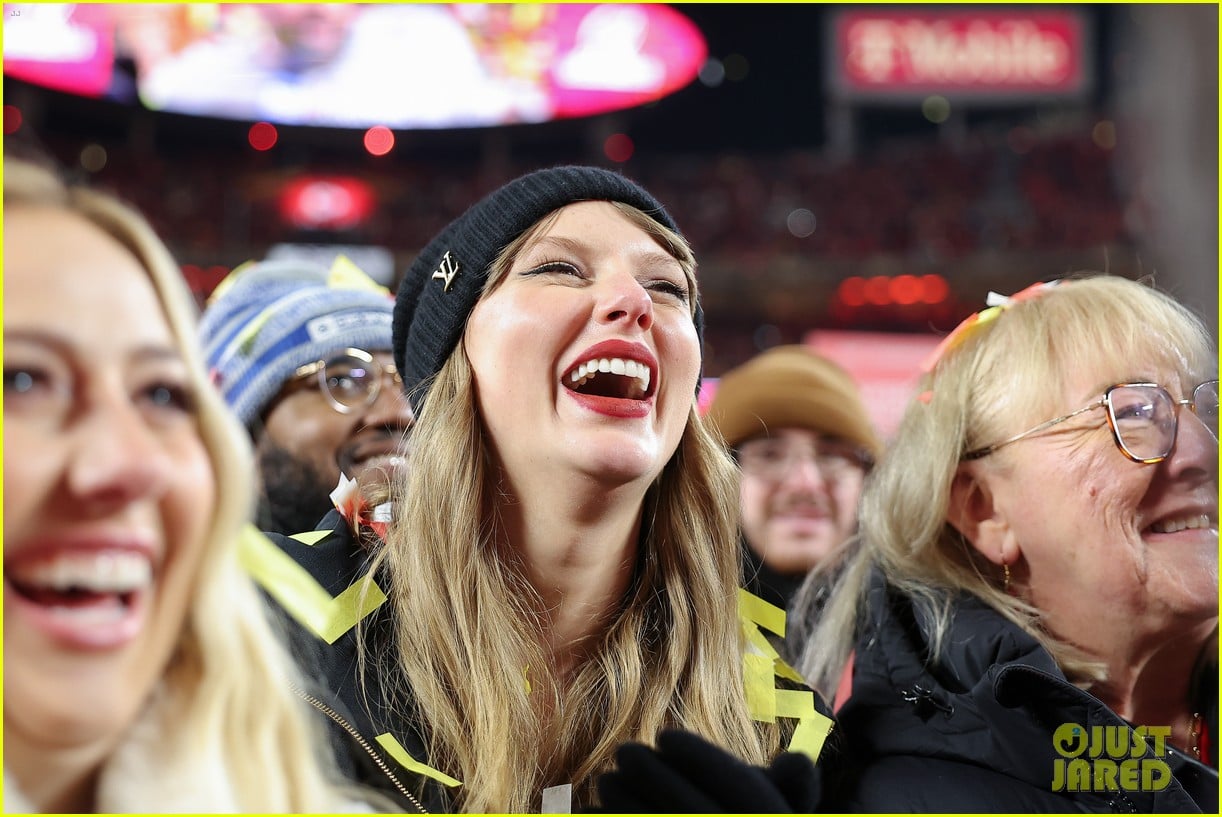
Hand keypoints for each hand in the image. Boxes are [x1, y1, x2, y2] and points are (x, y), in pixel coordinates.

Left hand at [592, 729, 821, 812]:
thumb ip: (796, 793)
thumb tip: (798, 759)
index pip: (744, 792)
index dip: (703, 758)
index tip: (668, 735)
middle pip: (693, 813)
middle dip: (654, 775)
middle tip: (624, 751)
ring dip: (624, 807)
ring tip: (605, 782)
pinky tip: (589, 815)